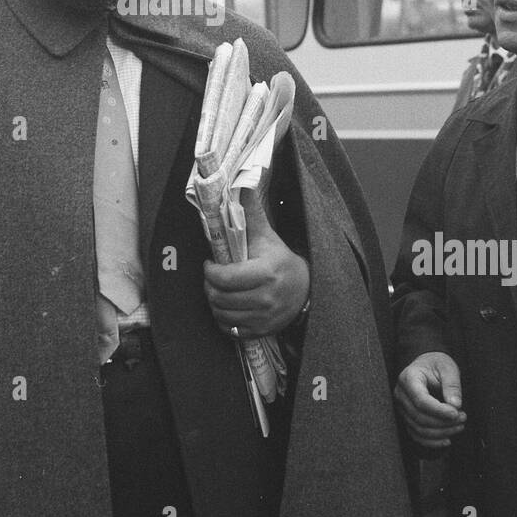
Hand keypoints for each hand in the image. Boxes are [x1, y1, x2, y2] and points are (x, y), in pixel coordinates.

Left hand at [203, 188, 309, 339]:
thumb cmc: (280, 260)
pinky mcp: (262, 331)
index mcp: (266, 272)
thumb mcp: (267, 236)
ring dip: (214, 302)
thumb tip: (242, 185)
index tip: (211, 263)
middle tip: (213, 277)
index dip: (210, 271)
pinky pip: (230, 330)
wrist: (307, 289)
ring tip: (218, 290)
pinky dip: (223, 319)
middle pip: (219, 297)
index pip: (224, 278)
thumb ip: (250, 212)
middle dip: (209, 286)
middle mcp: (266, 298)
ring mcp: (264, 318)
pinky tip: (228, 306)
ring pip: (221, 315)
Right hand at [394, 351, 466, 447]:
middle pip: (419, 417)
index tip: (456, 413)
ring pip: (418, 428)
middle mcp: (401, 394)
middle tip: (463, 417)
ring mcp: (402, 407)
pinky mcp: (406, 417)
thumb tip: (455, 405)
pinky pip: (416, 435)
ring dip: (441, 432)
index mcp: (409, 378)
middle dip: (443, 422)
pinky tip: (447, 439)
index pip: (421, 400)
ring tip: (459, 425)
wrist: (427, 365)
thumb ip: (452, 384)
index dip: (439, 411)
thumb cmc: (436, 364)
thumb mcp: (447, 367)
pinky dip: (432, 442)